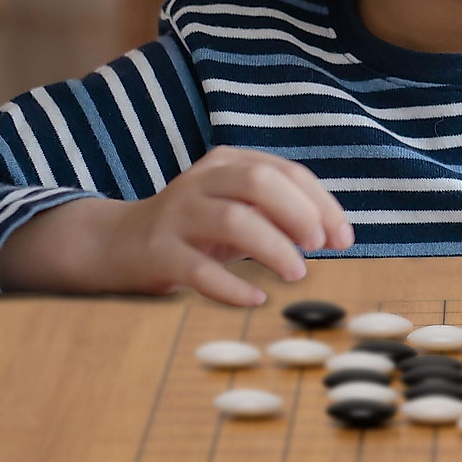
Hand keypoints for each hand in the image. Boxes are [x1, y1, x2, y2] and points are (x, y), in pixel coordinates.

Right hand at [0, 146, 354, 306]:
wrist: (117, 244)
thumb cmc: (197, 229)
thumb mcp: (237, 209)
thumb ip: (278, 212)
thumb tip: (334, 232)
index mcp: (227, 162)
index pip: (285, 171)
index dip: (321, 203)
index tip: (344, 237)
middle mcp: (201, 180)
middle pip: (258, 182)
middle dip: (298, 212)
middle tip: (318, 245)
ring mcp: (177, 214)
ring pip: (232, 220)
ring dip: (273, 247)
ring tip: (297, 273)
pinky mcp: (157, 253)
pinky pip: (198, 270)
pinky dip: (232, 286)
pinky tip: (256, 298)